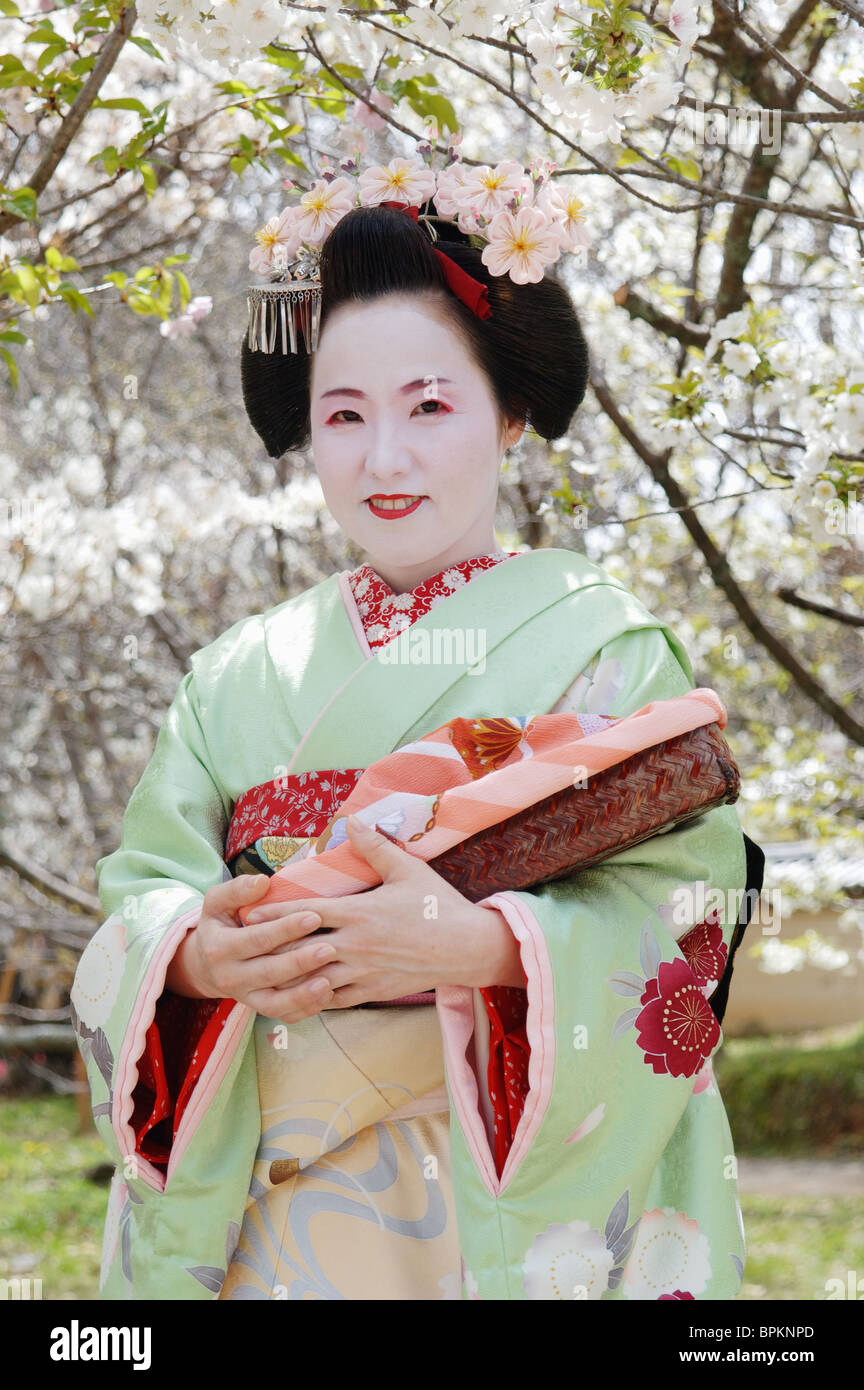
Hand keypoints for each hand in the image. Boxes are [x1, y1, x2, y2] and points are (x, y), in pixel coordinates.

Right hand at [165, 874, 337, 1023]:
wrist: (206, 964)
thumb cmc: (219, 924)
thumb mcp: (217, 903)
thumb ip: (237, 890)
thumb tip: (262, 881)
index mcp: (220, 948)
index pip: (256, 939)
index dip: (285, 929)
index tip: (314, 917)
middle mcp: (230, 977)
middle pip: (269, 972)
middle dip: (300, 962)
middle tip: (330, 949)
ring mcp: (245, 997)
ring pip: (275, 1003)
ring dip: (303, 994)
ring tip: (329, 981)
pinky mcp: (258, 1008)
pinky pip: (282, 1014)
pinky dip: (304, 1009)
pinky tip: (326, 995)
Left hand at [240, 814, 525, 1009]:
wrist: (466, 948)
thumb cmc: (438, 905)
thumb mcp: (408, 870)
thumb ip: (376, 847)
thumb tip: (353, 820)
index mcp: (358, 913)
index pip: (304, 913)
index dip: (272, 913)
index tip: (246, 913)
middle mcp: (354, 945)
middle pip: (300, 948)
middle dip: (269, 947)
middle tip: (241, 946)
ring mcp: (362, 972)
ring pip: (312, 979)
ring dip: (285, 977)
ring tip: (259, 975)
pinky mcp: (373, 992)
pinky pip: (334, 999)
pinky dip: (312, 997)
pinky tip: (297, 995)